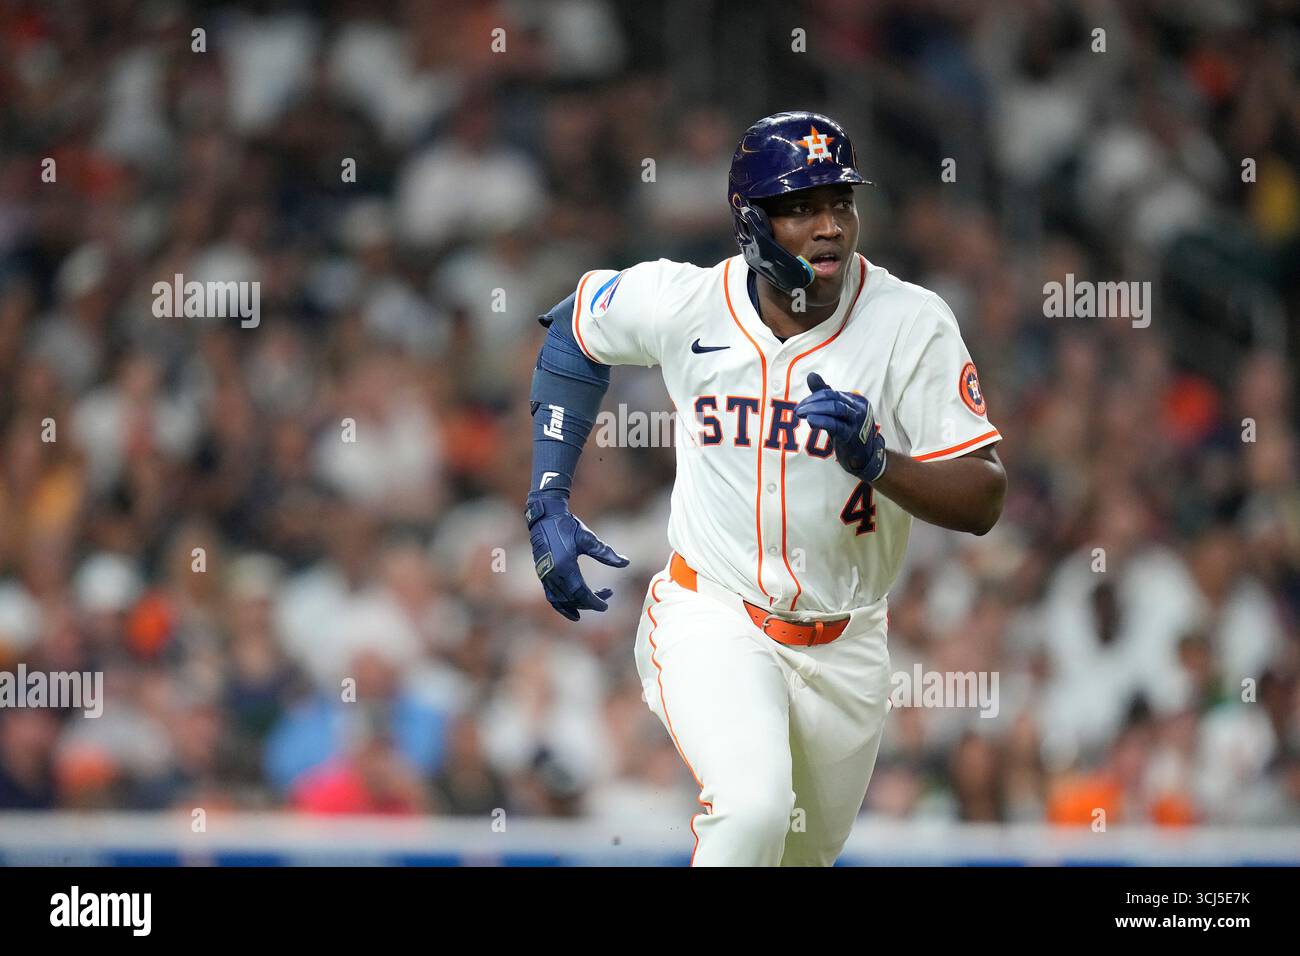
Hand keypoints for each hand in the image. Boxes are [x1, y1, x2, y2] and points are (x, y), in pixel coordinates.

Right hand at [525, 495, 629, 620]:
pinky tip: (571, 609)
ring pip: (561, 600)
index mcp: (565, 567)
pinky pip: (551, 596)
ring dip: (577, 605)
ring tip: (591, 604)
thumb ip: (606, 553)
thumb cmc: (568, 526)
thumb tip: (626, 563)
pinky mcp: (542, 574)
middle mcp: (553, 574)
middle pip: (573, 599)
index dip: (594, 602)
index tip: (605, 606)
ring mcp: (545, 575)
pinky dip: (561, 605)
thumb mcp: (589, 539)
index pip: (581, 593)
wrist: (545, 517)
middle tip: (607, 595)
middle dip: (589, 602)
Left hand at [793, 372, 887, 481]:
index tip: (800, 406)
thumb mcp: (836, 414)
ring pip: (836, 408)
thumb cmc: (848, 433)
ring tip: (800, 413)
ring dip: (815, 409)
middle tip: (798, 410)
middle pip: (833, 398)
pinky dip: (822, 421)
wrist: (863, 458)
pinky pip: (836, 425)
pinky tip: (811, 421)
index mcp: (856, 400)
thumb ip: (825, 394)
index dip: (813, 397)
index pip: (831, 393)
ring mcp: (857, 422)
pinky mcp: (852, 436)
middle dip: (813, 402)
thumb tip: (811, 375)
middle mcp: (859, 408)